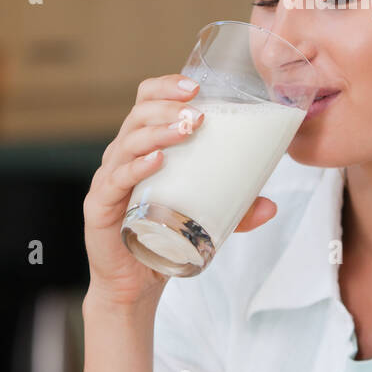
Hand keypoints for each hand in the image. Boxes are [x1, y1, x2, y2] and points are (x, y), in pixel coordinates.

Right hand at [82, 73, 277, 306]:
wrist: (134, 285)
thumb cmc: (163, 238)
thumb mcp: (206, 218)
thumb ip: (236, 210)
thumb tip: (271, 206)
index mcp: (143, 147)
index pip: (146, 102)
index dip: (166, 87)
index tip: (196, 86)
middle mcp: (122, 157)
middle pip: (137, 115)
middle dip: (167, 107)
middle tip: (198, 115)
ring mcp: (108, 180)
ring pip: (127, 143)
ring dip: (158, 132)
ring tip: (185, 131)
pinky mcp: (100, 207)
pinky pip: (115, 180)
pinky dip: (136, 167)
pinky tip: (157, 161)